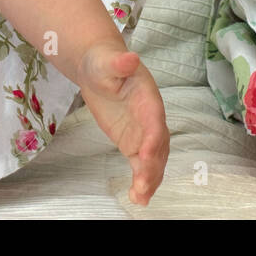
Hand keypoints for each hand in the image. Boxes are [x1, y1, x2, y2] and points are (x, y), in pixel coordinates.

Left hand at [76, 42, 168, 204]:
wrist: (98, 69)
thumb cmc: (103, 62)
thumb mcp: (107, 61)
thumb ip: (119, 63)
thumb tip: (130, 57)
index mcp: (147, 98)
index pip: (154, 119)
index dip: (152, 136)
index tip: (145, 152)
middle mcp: (151, 118)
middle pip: (157, 145)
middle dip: (152, 166)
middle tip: (142, 186)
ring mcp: (144, 133)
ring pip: (154, 160)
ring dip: (150, 179)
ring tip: (141, 198)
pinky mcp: (134, 143)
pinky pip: (142, 164)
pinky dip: (142, 180)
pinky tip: (138, 197)